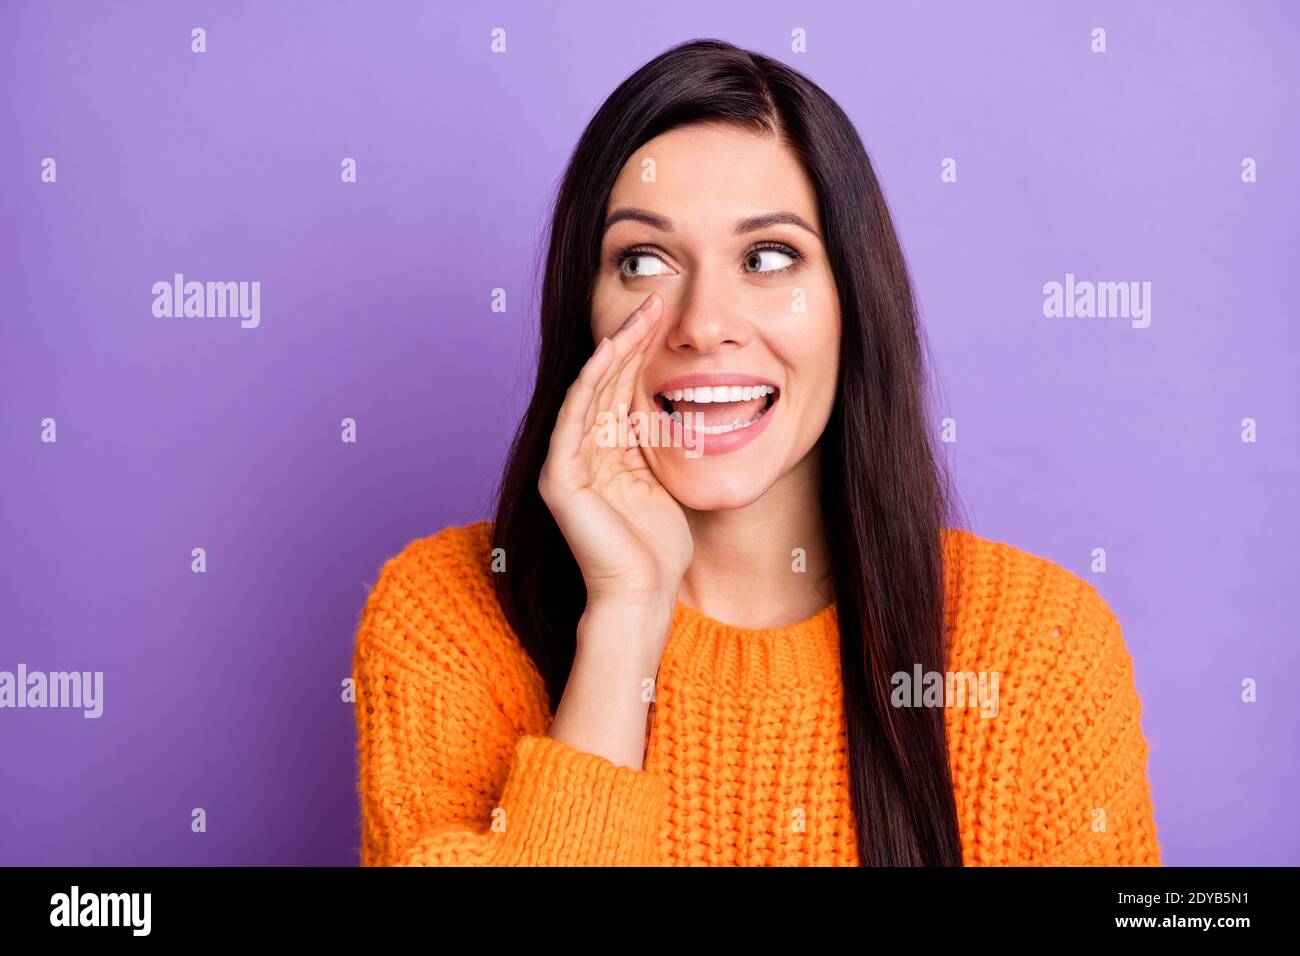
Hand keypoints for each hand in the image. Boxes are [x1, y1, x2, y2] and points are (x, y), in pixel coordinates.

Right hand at [537, 291, 692, 625]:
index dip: (642, 348)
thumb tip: (684, 401)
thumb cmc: (660, 548)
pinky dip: (592, 382)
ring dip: (615, 348)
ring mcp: (566, 463)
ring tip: (641, 314)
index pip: (621, 386)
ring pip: (590, 389)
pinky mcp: (559, 478)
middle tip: (657, 298)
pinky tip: (611, 352)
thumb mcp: (667, 478)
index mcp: (605, 450)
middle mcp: (580, 450)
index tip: (668, 312)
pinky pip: (576, 417)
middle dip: (631, 337)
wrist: (644, 595)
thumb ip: (662, 440)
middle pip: (605, 380)